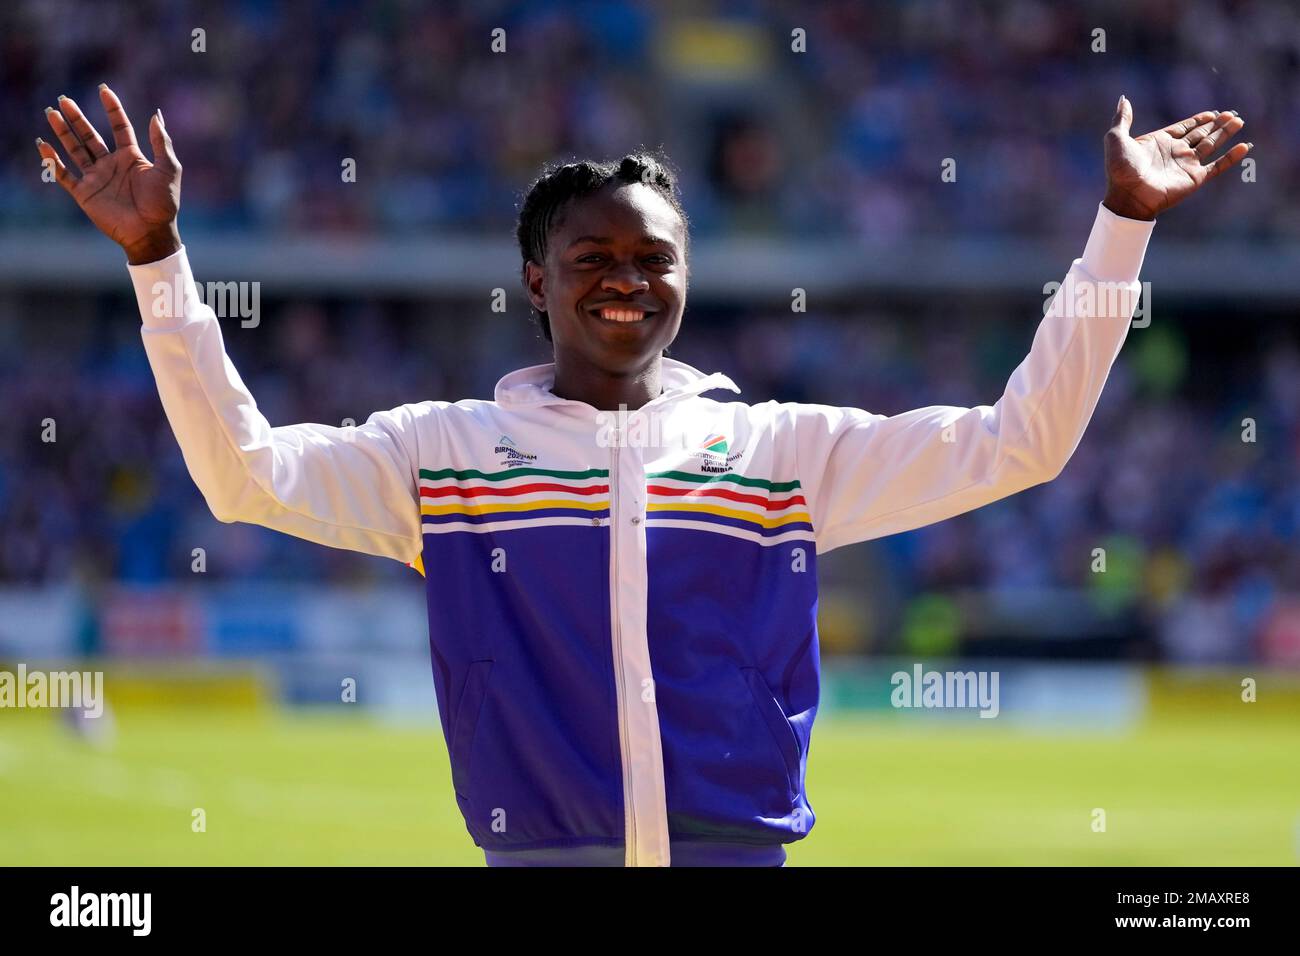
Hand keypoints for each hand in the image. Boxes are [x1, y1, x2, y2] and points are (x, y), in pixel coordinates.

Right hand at [36, 84, 182, 263]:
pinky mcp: (85, 193)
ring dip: (63, 132)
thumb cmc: (163, 203)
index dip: (112, 108)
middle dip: (77, 117)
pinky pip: (64, 174)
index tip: (104, 89)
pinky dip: (52, 160)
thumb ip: (161, 142)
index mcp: (132, 157)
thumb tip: (156, 114)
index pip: (119, 126)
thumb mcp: (168, 169)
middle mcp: (111, 164)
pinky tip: (43, 144)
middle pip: (90, 135)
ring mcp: (97, 177)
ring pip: (75, 149)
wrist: (151, 232)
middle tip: (63, 99)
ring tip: (51, 112)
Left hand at [1101, 96, 1249, 220]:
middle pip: (1201, 134)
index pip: (1184, 127)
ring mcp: (1186, 165)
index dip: (1198, 120)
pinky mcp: (1194, 178)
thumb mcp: (1116, 139)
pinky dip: (1231, 157)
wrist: (1128, 196)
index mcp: (1160, 142)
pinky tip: (1244, 147)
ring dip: (1225, 133)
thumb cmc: (1120, 169)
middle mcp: (1175, 152)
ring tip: (1239, 121)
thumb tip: (1123, 98)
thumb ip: (1123, 118)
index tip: (1212, 113)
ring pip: (1211, 145)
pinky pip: (1217, 166)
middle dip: (1216, 124)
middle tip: (1232, 114)